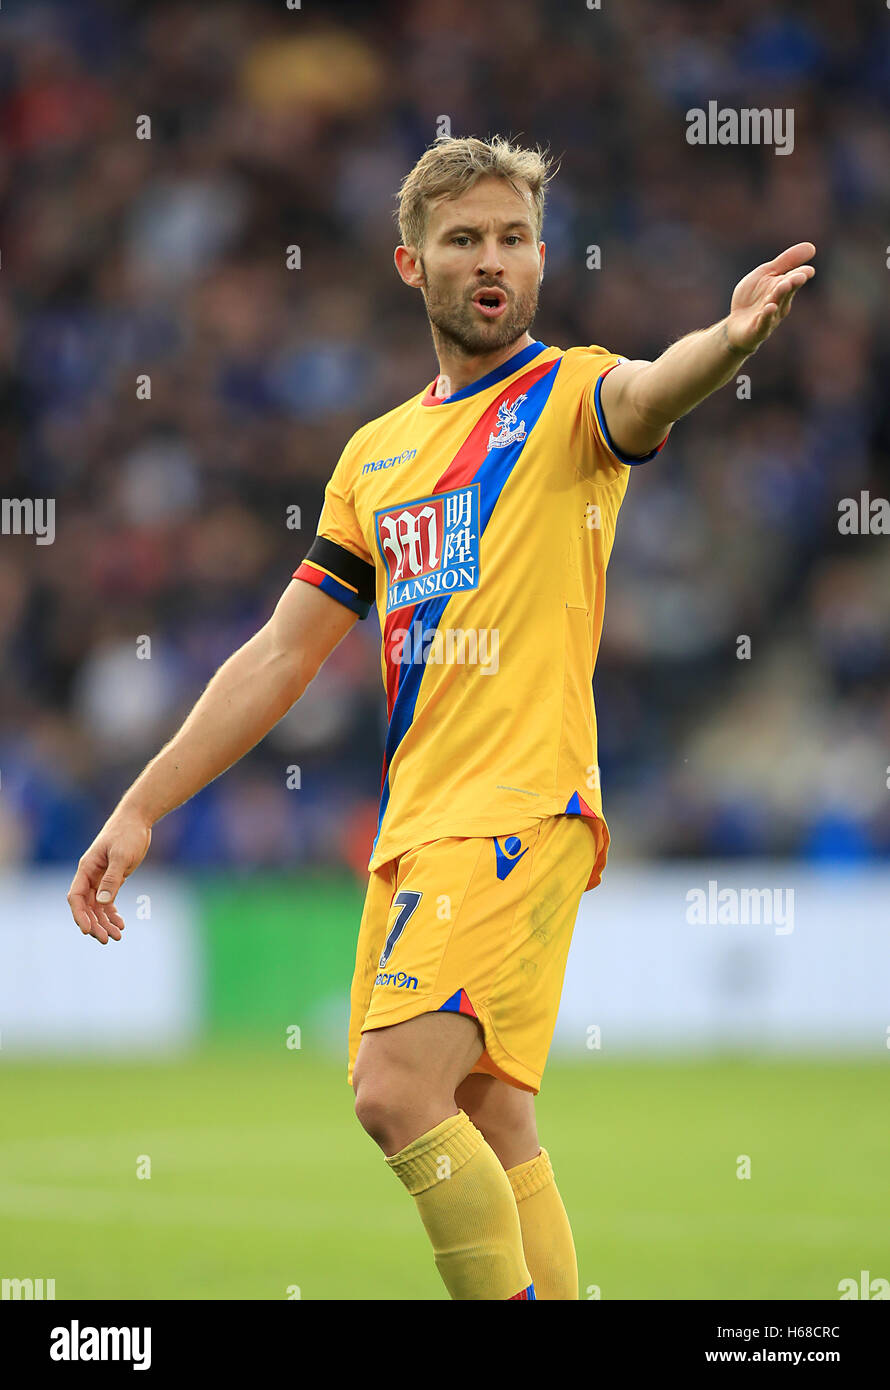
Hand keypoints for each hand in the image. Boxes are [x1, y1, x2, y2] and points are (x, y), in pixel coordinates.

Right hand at [66, 811, 151, 944]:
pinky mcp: (112, 879)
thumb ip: (112, 878)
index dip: (79, 915)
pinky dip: (113, 913)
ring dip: (105, 922)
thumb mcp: (122, 856)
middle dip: (95, 924)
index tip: (87, 930)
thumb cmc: (127, 834)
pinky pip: (108, 901)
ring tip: (118, 936)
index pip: (76, 897)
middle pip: (86, 906)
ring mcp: (100, 878)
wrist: (137, 820)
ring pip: (97, 906)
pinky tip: (121, 924)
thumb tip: (102, 901)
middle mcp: (90, 875)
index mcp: (86, 869)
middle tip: (108, 939)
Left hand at [726, 242, 815, 352]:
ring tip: (785, 285)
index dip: (801, 275)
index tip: (809, 271)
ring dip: (780, 295)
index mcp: (783, 288)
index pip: (794, 279)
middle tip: (799, 276)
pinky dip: (767, 315)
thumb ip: (786, 261)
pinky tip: (770, 307)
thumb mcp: (766, 274)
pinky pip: (763, 322)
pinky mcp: (758, 330)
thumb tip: (812, 247)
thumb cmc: (753, 297)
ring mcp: (770, 317)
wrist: (736, 324)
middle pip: (787, 291)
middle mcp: (780, 303)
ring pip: (776, 304)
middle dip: (792, 283)